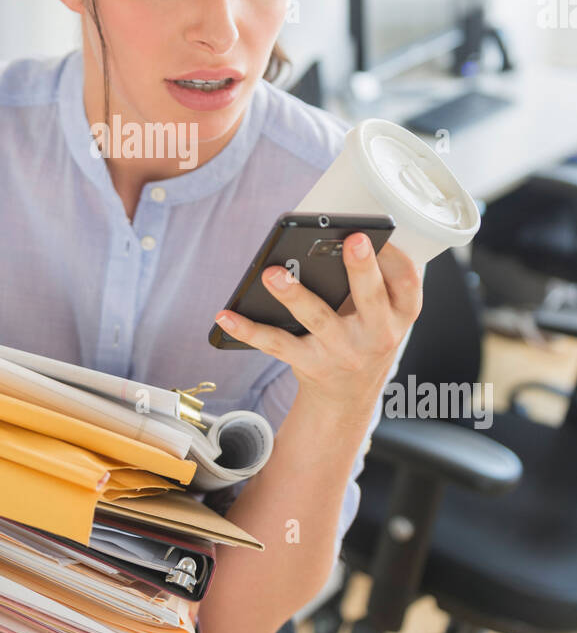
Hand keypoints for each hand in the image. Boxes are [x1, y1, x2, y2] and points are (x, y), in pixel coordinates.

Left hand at [214, 237, 422, 424]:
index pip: (406, 281)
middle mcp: (377, 335)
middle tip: (351, 240)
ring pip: (318, 319)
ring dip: (293, 295)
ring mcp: (343, 352)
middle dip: (362, 269)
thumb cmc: (362, 337)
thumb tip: (327, 239)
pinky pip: (276, 344)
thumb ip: (368, 281)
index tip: (377, 233)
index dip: (393, 256)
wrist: (347, 398)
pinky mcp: (311, 365)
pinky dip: (248, 330)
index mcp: (399, 314)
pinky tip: (226, 316)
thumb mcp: (381, 313)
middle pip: (370, 298)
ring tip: (271, 274)